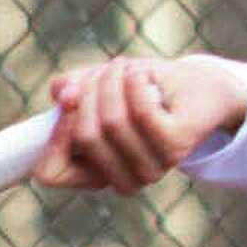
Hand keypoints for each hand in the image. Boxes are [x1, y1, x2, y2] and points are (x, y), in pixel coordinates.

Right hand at [32, 55, 246, 194]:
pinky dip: (134, 84)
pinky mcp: (175, 147)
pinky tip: (140, 72)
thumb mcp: (94, 86)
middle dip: (88, 92)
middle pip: (83, 137)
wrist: (196, 85)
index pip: (50, 173)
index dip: (52, 135)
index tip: (67, 98)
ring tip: (123, 66)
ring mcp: (153, 167)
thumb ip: (69, 91)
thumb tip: (63, 95)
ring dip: (111, 82)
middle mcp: (125, 180)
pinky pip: (140, 113)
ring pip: (110, 123)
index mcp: (98, 175)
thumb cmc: (139, 88)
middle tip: (105, 70)